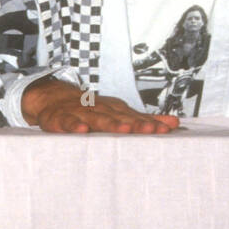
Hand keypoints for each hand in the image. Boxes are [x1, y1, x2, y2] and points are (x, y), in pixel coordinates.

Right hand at [21, 77, 178, 132]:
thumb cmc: (90, 110)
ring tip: (123, 129)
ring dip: (110, 123)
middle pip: (119, 117)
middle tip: (151, 130)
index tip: (166, 129)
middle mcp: (100, 109)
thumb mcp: (118, 113)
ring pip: (96, 118)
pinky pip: (67, 122)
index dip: (150, 123)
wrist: (54, 98)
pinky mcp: (61, 119)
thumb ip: (145, 120)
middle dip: (136, 124)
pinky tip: (81, 129)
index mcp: (114, 109)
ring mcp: (80, 113)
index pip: (135, 117)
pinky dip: (74, 125)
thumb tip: (174, 123)